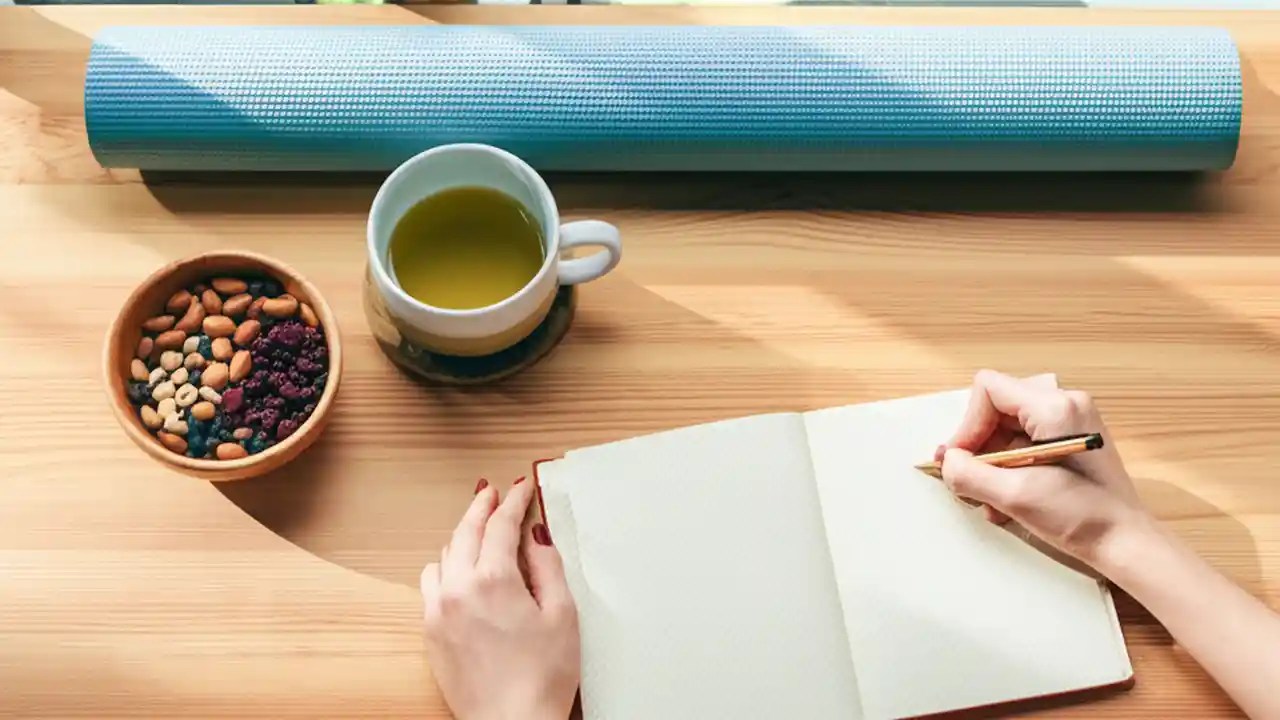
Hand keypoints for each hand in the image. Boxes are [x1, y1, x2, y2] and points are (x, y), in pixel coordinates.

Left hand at [420, 478, 579, 719]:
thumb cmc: (542, 677)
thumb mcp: (562, 614)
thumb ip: (548, 567)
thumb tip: (536, 536)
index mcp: (494, 579)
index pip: (501, 524)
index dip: (514, 501)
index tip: (522, 487)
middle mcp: (458, 588)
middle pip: (465, 531)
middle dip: (481, 508)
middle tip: (493, 493)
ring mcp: (438, 611)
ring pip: (443, 556)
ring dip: (461, 537)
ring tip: (478, 532)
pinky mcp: (430, 633)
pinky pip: (431, 585)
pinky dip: (444, 568)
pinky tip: (458, 571)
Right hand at [939, 370, 1151, 568]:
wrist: (1125, 543)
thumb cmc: (1083, 518)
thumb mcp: (1014, 496)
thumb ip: (970, 474)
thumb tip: (948, 461)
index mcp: (1056, 408)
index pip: (989, 390)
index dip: (968, 424)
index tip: (963, 459)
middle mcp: (1067, 404)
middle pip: (998, 407)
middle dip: (980, 446)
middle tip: (974, 480)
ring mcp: (1072, 421)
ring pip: (1009, 427)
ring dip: (993, 463)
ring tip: (993, 499)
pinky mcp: (1072, 439)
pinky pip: (1026, 441)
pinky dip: (1011, 467)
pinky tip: (1010, 498)